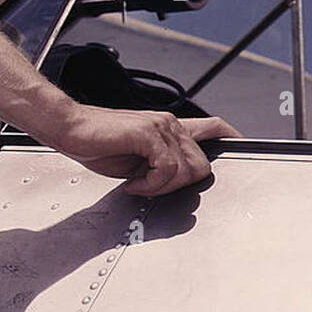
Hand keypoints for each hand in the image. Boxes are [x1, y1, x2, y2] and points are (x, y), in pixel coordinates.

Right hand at [52, 105, 239, 196]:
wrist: (69, 128)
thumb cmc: (96, 144)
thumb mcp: (135, 159)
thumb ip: (158, 165)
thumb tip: (172, 180)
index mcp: (168, 128)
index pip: (212, 126)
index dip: (231, 137)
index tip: (242, 147)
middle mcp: (170, 124)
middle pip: (201, 165)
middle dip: (179, 185)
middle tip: (149, 187)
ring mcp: (161, 127)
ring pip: (185, 170)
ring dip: (160, 186)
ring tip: (136, 183)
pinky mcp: (148, 134)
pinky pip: (166, 170)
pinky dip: (149, 184)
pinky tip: (132, 183)